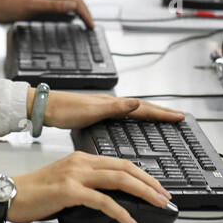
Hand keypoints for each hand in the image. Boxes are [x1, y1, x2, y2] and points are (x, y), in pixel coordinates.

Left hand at [0, 0, 94, 28]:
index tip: (91, 25)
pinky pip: (58, 3)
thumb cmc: (8, 4)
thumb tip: (73, 5)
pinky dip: (67, 10)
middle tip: (91, 25)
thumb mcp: (32, 6)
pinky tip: (68, 15)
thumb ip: (53, 6)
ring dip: (77, 9)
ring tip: (84, 20)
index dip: (84, 12)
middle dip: (84, 10)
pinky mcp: (39, 1)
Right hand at [0, 153, 172, 222]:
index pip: (120, 162)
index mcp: (82, 158)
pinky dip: (120, 212)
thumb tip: (111, 196)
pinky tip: (129, 221)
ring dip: (143, 192)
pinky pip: (103, 201)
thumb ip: (87, 183)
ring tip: (157, 203)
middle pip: (125, 167)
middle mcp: (81, 162)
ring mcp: (75, 174)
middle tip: (164, 195)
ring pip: (119, 179)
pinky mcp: (69, 190)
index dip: (142, 173)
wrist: (10, 195)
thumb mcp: (66, 181)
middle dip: (149, 181)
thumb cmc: (35, 192)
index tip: (156, 186)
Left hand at [28, 90, 183, 129]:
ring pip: (134, 109)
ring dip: (151, 113)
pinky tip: (134, 119)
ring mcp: (104, 107)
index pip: (144, 108)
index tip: (179, 116)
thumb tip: (138, 103)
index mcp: (112, 104)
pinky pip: (125, 114)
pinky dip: (136, 116)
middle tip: (178, 116)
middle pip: (142, 106)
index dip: (162, 113)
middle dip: (161, 112)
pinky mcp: (97, 112)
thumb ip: (116, 107)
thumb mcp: (91, 110)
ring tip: (163, 117)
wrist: (43, 107)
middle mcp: (111, 103)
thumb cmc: (63, 110)